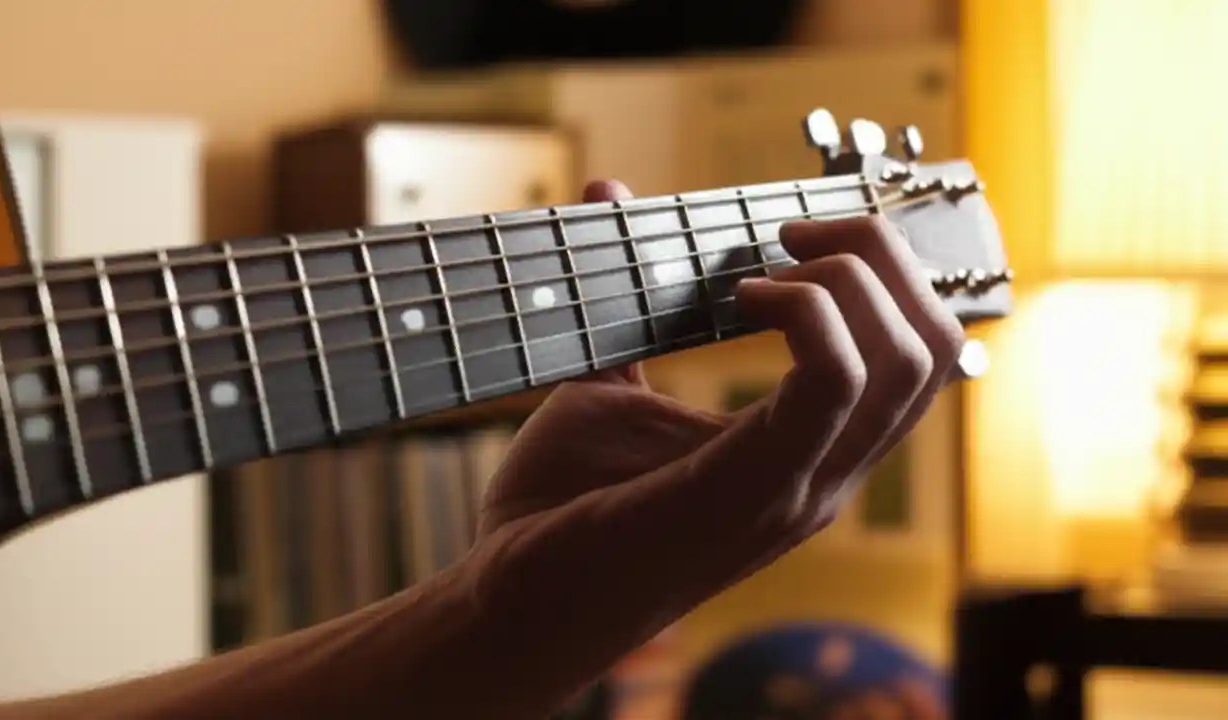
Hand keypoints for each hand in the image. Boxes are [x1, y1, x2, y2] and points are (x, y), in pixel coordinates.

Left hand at [460, 179, 965, 716]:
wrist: (508, 599)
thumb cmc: (560, 505)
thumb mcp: (608, 386)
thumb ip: (627, 305)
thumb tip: (607, 192)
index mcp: (806, 455)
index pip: (916, 360)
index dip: (890, 275)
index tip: (803, 232)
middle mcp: (823, 477)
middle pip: (934, 348)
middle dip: (884, 256)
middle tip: (795, 230)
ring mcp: (796, 489)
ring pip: (905, 360)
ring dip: (851, 277)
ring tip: (769, 260)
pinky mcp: (750, 488)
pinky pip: (832, 381)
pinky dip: (806, 314)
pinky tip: (742, 296)